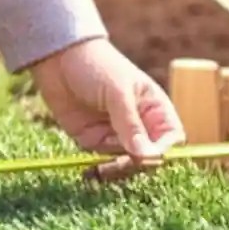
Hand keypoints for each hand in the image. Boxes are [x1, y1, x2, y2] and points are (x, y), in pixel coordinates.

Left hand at [30, 39, 184, 178]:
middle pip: (150, 157)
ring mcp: (116, 134)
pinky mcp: (94, 141)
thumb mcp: (117, 92)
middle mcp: (139, 125)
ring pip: (126, 164)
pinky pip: (102, 162)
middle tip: (119, 164)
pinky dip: (98, 167)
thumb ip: (130, 124)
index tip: (146, 156)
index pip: (171, 138)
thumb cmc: (96, 65)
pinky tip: (90, 170)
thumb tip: (146, 156)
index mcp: (154, 108)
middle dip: (137, 165)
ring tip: (102, 171)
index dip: (163, 151)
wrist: (57, 58)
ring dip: (116, 170)